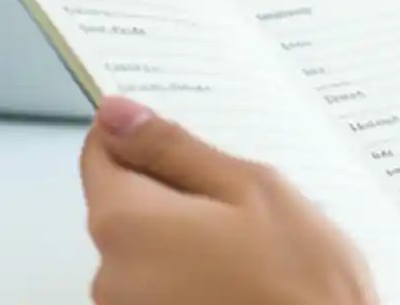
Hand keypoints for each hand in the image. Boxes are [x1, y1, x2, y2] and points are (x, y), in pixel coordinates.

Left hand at [81, 98, 374, 304]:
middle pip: (126, 203)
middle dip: (178, 194)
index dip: (143, 137)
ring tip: (252, 251)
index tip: (185, 142)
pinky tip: (244, 280)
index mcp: (126, 223)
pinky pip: (161, 285)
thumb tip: (117, 114)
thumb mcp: (251, 188)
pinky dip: (195, 274)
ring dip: (190, 237)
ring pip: (147, 246)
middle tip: (244, 205)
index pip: (100, 153)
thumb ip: (175, 148)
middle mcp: (109, 275)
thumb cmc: (300, 281)